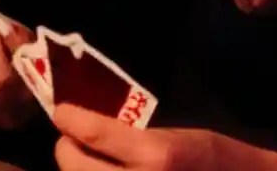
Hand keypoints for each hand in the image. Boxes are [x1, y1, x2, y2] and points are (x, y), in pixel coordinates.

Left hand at [53, 104, 276, 170]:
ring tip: (82, 160)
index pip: (94, 135)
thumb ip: (129, 135)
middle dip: (66, 150)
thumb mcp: (175, 137)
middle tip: (70, 138)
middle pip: (75, 166)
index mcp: (155, 155)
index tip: (62, 111)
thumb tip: (87, 126)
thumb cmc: (214, 159)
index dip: (70, 119)